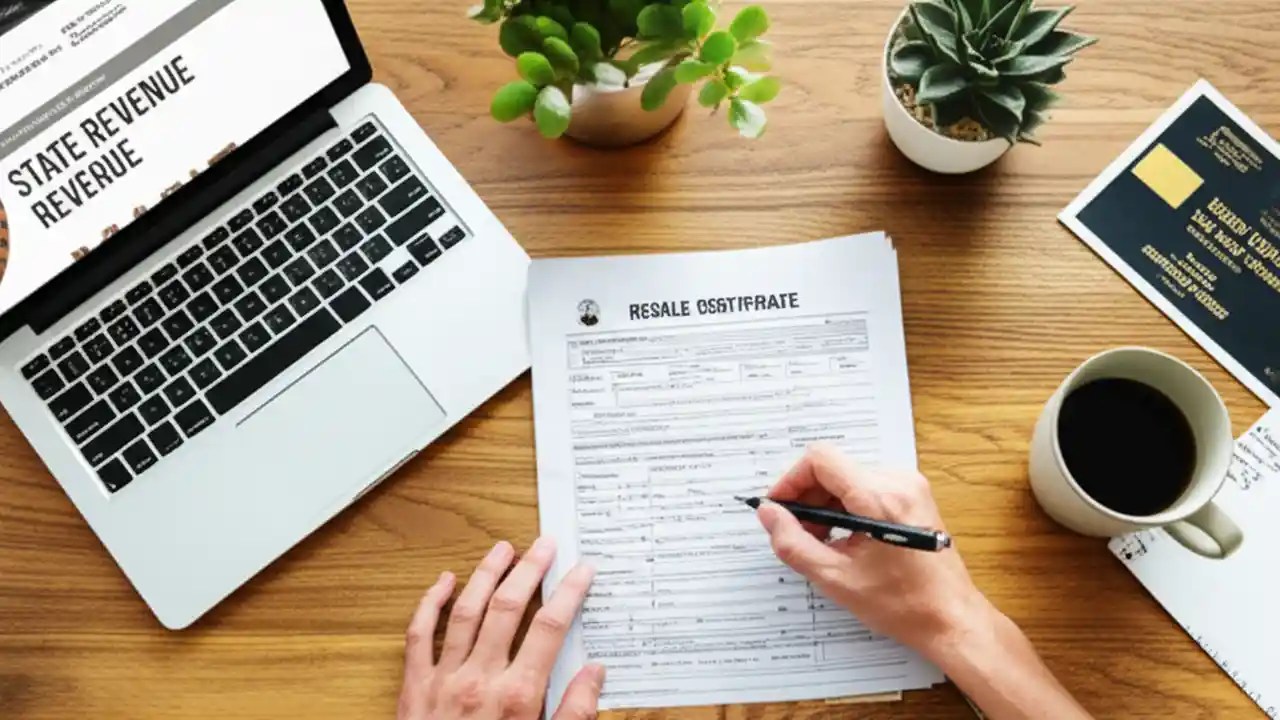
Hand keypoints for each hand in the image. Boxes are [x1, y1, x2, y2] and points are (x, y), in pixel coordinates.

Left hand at [397, 538, 604, 719]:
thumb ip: (575, 714)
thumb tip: (595, 673)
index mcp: (518, 697)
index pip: (550, 628)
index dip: (569, 593)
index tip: (582, 570)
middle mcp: (480, 681)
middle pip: (507, 608)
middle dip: (529, 570)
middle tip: (544, 544)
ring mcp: (443, 682)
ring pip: (465, 611)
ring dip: (485, 574)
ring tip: (502, 549)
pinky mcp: (414, 690)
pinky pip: (419, 635)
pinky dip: (430, 604)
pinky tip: (444, 581)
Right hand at [756, 444, 993, 659]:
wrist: (951, 618)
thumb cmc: (905, 604)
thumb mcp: (836, 578)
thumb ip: (793, 543)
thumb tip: (770, 515)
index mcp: (880, 499)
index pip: (820, 459)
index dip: (791, 480)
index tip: (779, 506)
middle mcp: (899, 483)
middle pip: (833, 468)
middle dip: (807, 498)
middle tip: (796, 533)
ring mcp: (909, 487)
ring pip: (847, 477)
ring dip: (825, 504)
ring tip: (820, 541)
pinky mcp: (913, 496)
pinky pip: (866, 487)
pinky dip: (845, 507)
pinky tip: (842, 538)